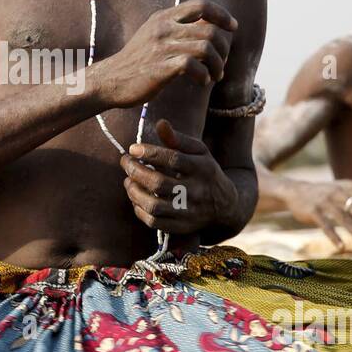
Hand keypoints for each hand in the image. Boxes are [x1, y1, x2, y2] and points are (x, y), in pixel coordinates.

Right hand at [90, 0, 237, 108]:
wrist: (110, 80)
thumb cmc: (137, 61)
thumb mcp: (154, 34)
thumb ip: (177, 27)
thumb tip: (208, 25)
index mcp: (163, 17)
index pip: (201, 5)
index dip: (222, 14)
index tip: (233, 27)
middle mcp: (163, 28)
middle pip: (209, 30)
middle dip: (223, 49)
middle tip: (221, 64)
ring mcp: (161, 47)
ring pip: (205, 48)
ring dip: (217, 65)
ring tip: (214, 76)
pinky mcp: (159, 68)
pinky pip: (193, 66)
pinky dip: (204, 75)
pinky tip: (202, 81)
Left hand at [120, 119, 238, 234]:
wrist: (226, 206)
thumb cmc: (205, 171)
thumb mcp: (199, 152)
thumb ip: (178, 139)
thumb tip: (160, 123)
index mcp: (203, 169)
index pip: (174, 159)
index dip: (150, 153)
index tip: (133, 148)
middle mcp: (197, 192)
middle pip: (159, 183)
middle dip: (136, 171)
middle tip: (125, 162)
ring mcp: (189, 212)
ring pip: (154, 206)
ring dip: (134, 192)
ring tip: (128, 181)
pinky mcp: (182, 228)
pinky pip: (154, 222)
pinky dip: (139, 210)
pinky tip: (136, 199)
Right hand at [283, 179, 351, 251]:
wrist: (294, 191)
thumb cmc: (325, 193)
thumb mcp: (343, 188)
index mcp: (346, 186)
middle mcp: (336, 192)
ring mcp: (324, 202)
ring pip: (343, 218)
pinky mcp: (313, 212)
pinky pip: (325, 225)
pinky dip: (334, 236)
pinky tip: (342, 247)